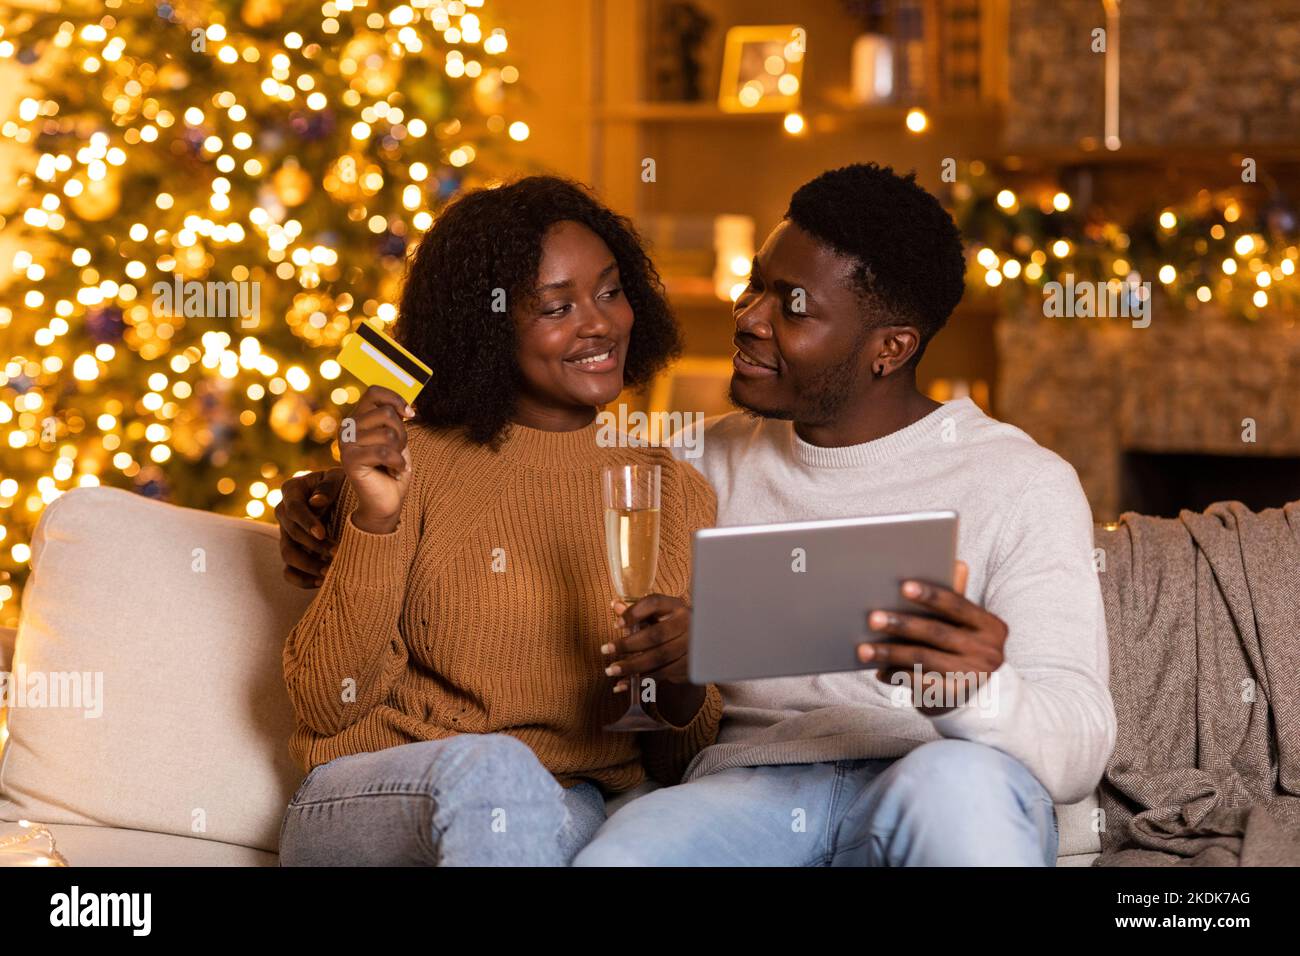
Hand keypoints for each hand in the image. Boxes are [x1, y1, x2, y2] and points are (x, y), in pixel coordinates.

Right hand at [275, 467, 345, 586]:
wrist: (348, 497)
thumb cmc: (343, 483)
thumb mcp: (339, 478)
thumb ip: (328, 487)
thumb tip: (316, 503)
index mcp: (292, 490)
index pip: (293, 509)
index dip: (307, 522)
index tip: (322, 533)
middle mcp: (284, 512)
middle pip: (291, 534)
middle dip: (314, 546)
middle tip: (337, 553)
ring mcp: (286, 534)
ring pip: (288, 555)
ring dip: (309, 565)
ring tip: (330, 571)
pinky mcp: (293, 551)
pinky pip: (289, 572)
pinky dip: (302, 580)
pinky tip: (322, 582)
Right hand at [340, 385, 414, 533]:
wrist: (385, 502)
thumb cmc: (392, 468)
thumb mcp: (397, 438)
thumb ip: (395, 418)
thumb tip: (406, 406)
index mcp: (356, 418)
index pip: (374, 392)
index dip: (396, 399)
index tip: (410, 415)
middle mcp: (346, 427)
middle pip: (386, 413)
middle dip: (402, 433)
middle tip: (398, 451)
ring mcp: (345, 443)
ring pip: (388, 433)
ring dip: (399, 451)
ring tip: (393, 463)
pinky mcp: (350, 460)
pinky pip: (384, 452)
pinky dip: (398, 463)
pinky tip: (395, 471)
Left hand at [602, 594, 692, 688]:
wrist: (698, 647)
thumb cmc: (670, 626)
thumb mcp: (656, 616)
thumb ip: (637, 611)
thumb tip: (616, 605)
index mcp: (676, 606)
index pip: (654, 603)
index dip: (634, 613)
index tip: (616, 624)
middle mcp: (687, 624)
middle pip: (655, 634)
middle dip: (628, 644)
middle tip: (606, 649)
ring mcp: (691, 646)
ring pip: (659, 657)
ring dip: (632, 666)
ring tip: (612, 670)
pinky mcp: (690, 666)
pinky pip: (663, 674)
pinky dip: (641, 680)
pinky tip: (624, 684)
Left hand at [858, 560, 1006, 715]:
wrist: (980, 696)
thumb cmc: (963, 647)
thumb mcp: (966, 624)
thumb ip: (956, 597)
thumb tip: (955, 563)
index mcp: (990, 626)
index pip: (958, 605)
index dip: (931, 595)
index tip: (903, 586)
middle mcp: (988, 651)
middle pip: (937, 633)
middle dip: (902, 624)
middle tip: (872, 618)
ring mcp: (973, 676)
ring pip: (924, 659)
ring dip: (891, 653)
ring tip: (863, 649)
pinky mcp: (956, 696)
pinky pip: (921, 684)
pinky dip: (897, 675)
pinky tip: (879, 670)